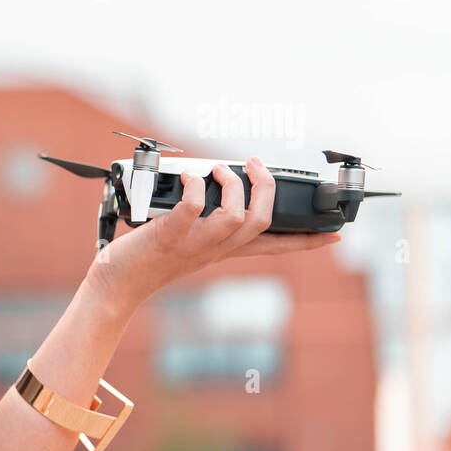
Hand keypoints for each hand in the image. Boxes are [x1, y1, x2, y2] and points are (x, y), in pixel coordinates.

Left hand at [88, 155, 341, 307]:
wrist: (115, 286)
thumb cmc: (145, 261)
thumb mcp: (185, 245)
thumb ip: (202, 225)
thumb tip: (210, 190)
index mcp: (223, 252)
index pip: (274, 248)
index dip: (306, 242)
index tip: (335, 236)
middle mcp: (214, 250)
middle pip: (263, 222)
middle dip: (267, 189)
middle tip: (255, 164)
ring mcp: (193, 244)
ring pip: (236, 217)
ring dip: (233, 185)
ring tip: (217, 169)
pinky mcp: (168, 236)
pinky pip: (192, 208)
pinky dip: (196, 187)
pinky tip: (191, 178)